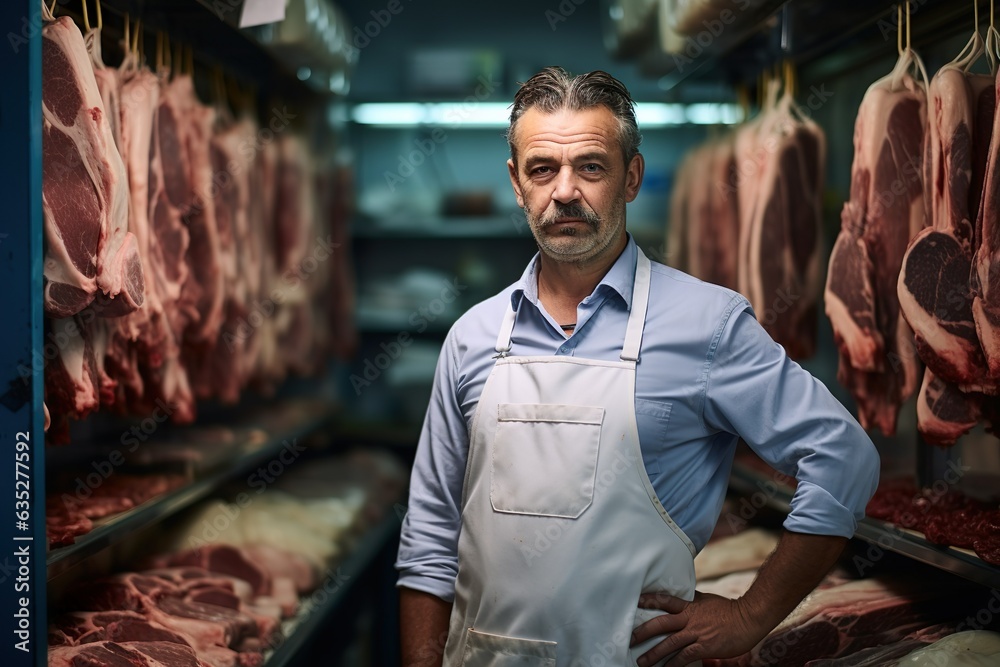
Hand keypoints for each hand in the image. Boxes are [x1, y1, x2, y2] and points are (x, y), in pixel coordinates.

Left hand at [629, 591, 767, 666]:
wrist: (749, 618)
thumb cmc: (729, 609)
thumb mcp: (707, 600)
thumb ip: (692, 600)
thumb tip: (682, 596)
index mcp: (689, 605)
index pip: (665, 600)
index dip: (649, 600)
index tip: (634, 602)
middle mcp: (689, 618)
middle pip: (661, 623)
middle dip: (643, 632)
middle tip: (630, 639)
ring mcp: (697, 632)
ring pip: (670, 643)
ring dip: (654, 653)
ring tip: (641, 662)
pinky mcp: (705, 646)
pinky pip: (685, 657)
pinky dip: (674, 664)